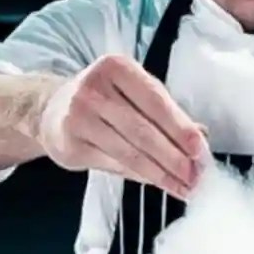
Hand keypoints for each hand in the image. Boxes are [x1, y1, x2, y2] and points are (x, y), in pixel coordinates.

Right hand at [39, 54, 209, 199]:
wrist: (51, 111)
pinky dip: (141, 176)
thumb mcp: (132, 94)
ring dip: (161, 173)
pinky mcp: (71, 144)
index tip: (201, 150)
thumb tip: (202, 136)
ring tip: (183, 186)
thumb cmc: (103, 101)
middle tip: (196, 177)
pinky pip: (114, 164)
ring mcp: (79, 116)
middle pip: (144, 130)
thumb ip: (166, 113)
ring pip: (130, 152)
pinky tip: (159, 183)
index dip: (181, 127)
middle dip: (175, 157)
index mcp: (116, 67)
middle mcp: (94, 88)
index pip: (156, 100)